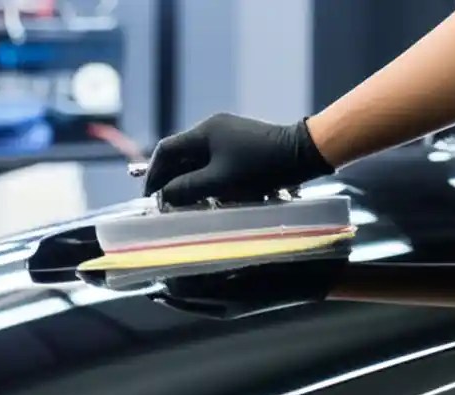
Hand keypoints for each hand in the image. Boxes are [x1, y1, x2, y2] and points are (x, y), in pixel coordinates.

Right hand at [143, 113, 334, 205]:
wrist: (303, 153)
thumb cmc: (260, 166)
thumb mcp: (220, 181)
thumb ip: (188, 188)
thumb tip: (165, 195)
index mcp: (204, 132)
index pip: (166, 150)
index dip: (154, 174)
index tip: (151, 196)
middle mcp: (213, 129)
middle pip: (182, 156)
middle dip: (173, 180)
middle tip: (167, 204)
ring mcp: (229, 135)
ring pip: (199, 161)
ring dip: (191, 182)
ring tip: (188, 204)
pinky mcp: (243, 145)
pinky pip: (216, 162)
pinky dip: (208, 179)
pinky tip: (212, 196)